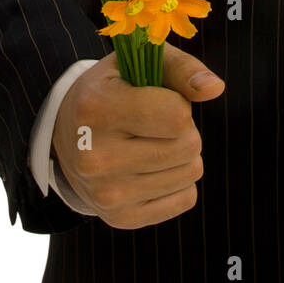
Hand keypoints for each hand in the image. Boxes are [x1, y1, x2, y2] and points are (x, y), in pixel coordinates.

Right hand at [52, 43, 224, 227]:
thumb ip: (181, 68)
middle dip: (184, 130)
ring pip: (190, 172)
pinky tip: (151, 168)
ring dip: (182, 155)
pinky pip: (186, 198)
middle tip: (155, 124)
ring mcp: (107, 194)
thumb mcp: (138, 63)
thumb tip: (214, 88)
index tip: (157, 100)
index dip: (178, 103)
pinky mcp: (121, 219)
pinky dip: (178, 181)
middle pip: (188, 146)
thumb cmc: (114, 90)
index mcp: (97, 109)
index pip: (177, 116)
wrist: (69, 136)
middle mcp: (96, 157)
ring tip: (152, 144)